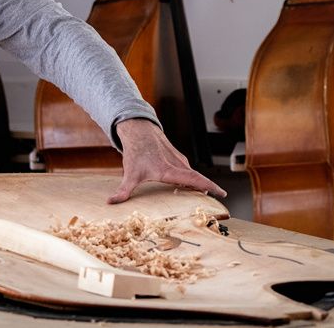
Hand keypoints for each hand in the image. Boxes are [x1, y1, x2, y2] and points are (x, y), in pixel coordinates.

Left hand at [108, 118, 226, 203]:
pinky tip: (190, 188)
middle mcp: (177, 164)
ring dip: (199, 185)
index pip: (193, 179)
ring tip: (204, 198)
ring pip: (192, 174)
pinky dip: (192, 180)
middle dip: (208, 188)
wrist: (139, 131)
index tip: (222, 192)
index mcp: (168, 170)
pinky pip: (188, 171)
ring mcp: (179, 160)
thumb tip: (111, 202)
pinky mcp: (178, 158)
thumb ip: (123, 190)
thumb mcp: (129, 173)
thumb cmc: (135, 153)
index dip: (208, 186)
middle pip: (197, 178)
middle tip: (218, 199)